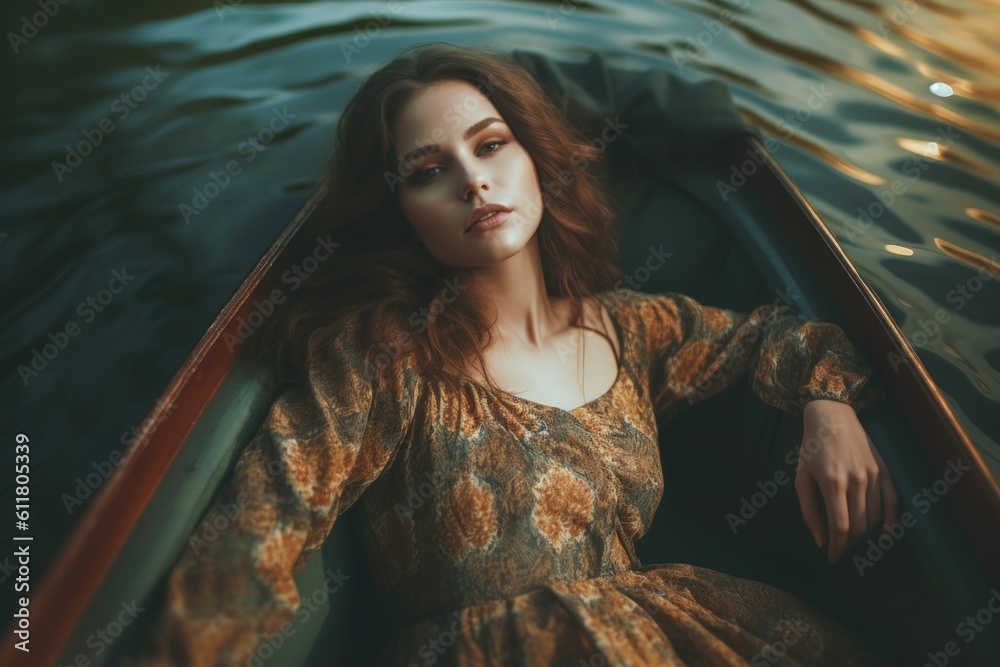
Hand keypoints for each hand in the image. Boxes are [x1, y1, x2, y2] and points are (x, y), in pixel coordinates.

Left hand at [794, 399, 898, 563]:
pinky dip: (891, 522)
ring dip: (866, 535)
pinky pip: (893, 502)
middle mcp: (856, 481)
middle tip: (840, 548)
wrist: (832, 416)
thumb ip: (809, 511)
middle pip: (859, 526)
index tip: (832, 558)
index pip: (840, 527)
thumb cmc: (811, 447)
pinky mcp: (884, 471)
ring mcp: (873, 475)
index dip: (838, 548)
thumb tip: (820, 540)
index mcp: (833, 483)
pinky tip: (884, 535)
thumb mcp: (801, 477)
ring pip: (876, 518)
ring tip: (853, 540)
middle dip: (849, 543)